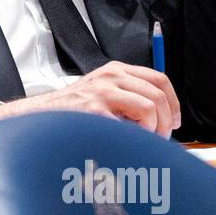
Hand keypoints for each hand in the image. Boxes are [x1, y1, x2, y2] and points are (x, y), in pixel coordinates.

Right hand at [0, 61, 180, 137]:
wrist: (41, 116)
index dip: (173, 103)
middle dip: (165, 122)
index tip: (174, 121)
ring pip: (149, 108)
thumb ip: (128, 95)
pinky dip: (133, 139)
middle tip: (159, 138)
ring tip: (141, 141)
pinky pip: (130, 127)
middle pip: (158, 95)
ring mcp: (103, 92)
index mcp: (116, 70)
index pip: (159, 79)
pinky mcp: (95, 111)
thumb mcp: (102, 91)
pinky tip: (123, 143)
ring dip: (152, 130)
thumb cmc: (73, 110)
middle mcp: (111, 77)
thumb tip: (162, 117)